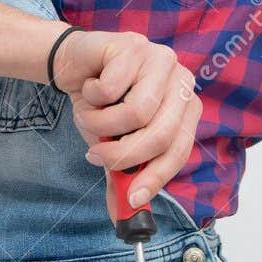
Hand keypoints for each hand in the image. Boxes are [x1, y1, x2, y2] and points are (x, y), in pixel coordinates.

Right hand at [51, 30, 201, 220]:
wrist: (75, 67)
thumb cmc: (102, 105)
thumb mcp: (114, 146)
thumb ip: (123, 177)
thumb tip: (126, 217)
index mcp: (186, 108)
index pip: (180, 149)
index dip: (157, 175)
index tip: (134, 197)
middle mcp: (181, 82)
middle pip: (160, 134)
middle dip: (123, 154)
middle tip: (96, 156)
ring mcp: (161, 60)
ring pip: (136, 113)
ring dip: (101, 124)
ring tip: (91, 115)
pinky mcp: (135, 45)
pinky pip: (112, 87)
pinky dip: (92, 96)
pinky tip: (92, 86)